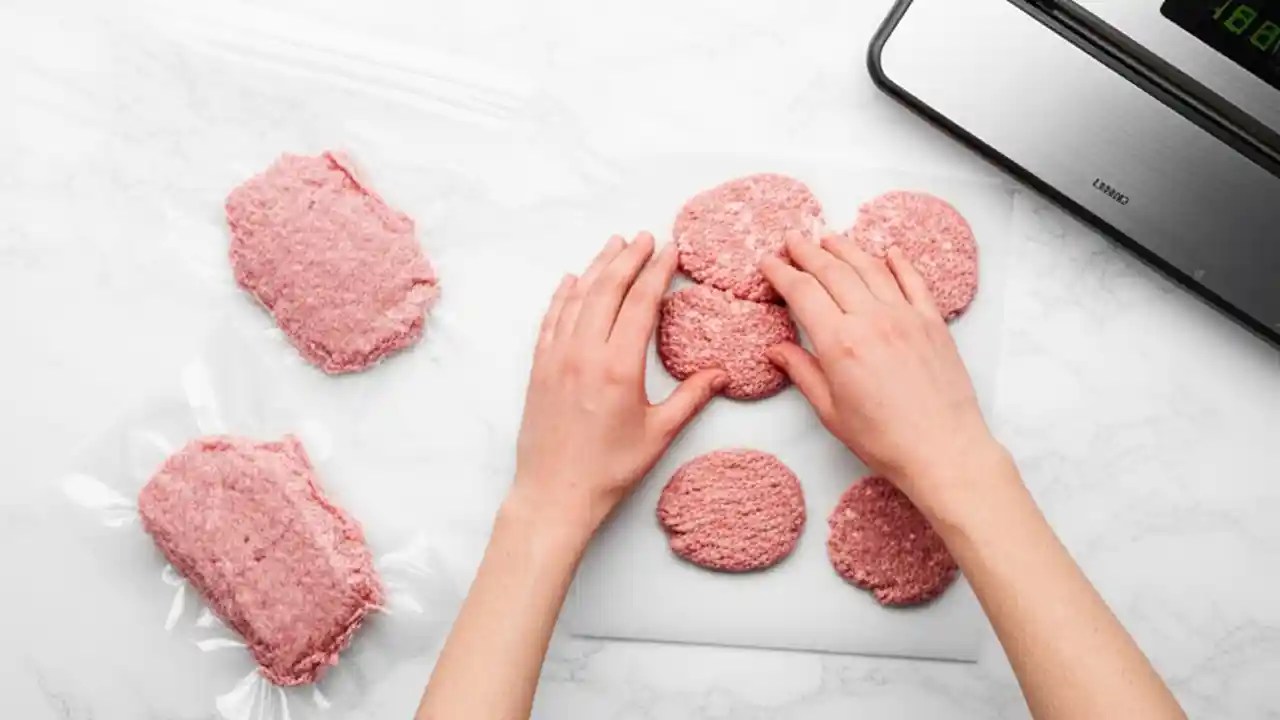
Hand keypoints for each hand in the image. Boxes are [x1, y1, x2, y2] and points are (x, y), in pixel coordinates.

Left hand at [509, 233, 727, 541]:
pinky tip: (572, 280)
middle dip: (628, 258)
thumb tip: (720, 374)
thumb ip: (691, 398)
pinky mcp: (539, 368)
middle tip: (645, 237)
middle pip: (608, 289)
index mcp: (618, 366)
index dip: (657, 271)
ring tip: (613, 245)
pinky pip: (551, 319)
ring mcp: (556, 357)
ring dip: (597, 267)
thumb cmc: (608, 470)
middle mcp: (584, 353)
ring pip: (578, 297)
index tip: (669, 250)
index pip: (641, 302)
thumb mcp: (658, 435)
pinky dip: (563, 294)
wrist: (554, 494)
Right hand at [760, 234, 1005, 516]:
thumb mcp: (830, 411)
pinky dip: (898, 263)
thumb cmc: (884, 439)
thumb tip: (777, 349)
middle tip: (793, 240)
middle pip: (833, 271)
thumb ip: (802, 372)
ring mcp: (905, 317)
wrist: (943, 450)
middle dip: (808, 252)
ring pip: (870, 268)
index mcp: (840, 343)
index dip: (782, 273)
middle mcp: (872, 320)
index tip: (769, 263)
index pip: (803, 293)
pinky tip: (888, 252)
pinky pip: (913, 282)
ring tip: (829, 238)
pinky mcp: (932, 323)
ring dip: (846, 249)